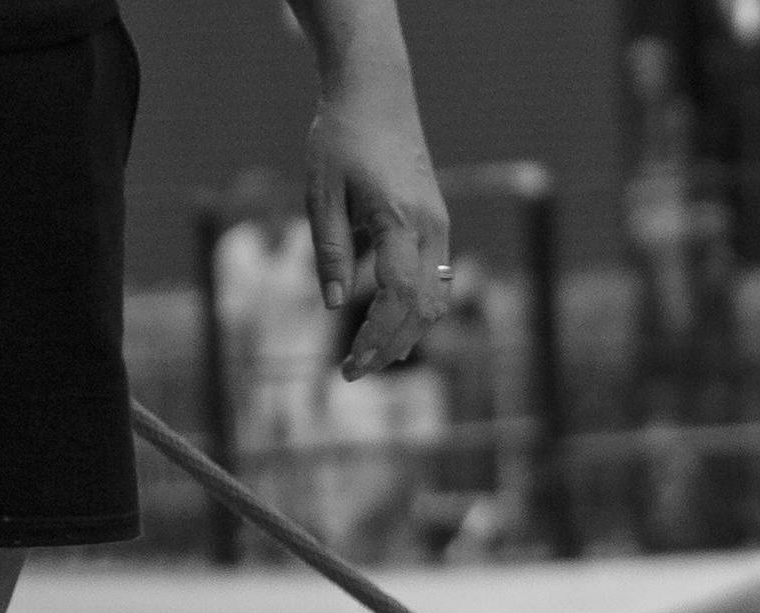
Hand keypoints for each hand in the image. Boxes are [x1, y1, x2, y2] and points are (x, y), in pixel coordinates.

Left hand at [307, 70, 449, 378]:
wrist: (377, 93)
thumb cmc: (341, 136)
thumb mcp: (320, 193)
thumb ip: (329, 251)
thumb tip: (335, 306)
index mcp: (399, 219)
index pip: (397, 296)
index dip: (376, 336)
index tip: (350, 363)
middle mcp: (430, 228)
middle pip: (423, 309)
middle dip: (390, 346)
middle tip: (352, 372)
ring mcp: (439, 227)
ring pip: (436, 300)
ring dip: (407, 335)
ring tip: (371, 358)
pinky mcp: (437, 224)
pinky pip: (435, 281)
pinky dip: (416, 312)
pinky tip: (391, 327)